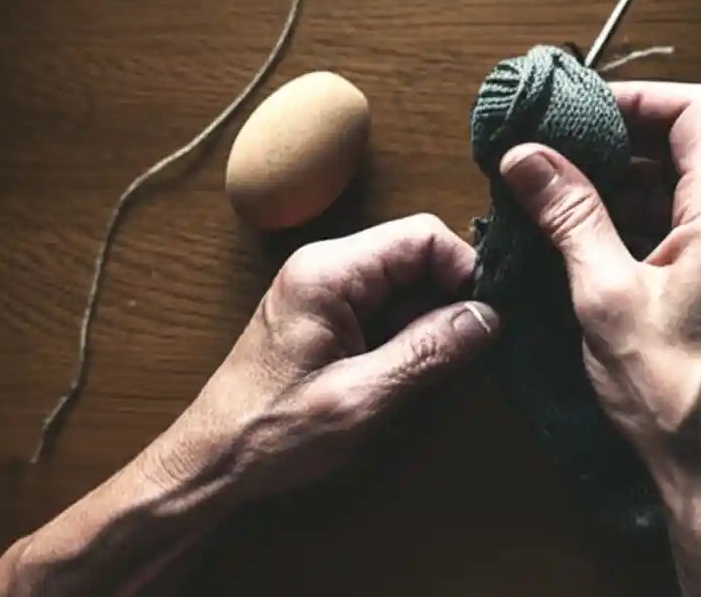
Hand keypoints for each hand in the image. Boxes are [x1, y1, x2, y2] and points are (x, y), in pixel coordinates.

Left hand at [162, 213, 499, 499]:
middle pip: (417, 255)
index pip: (423, 235)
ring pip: (407, 283)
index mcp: (328, 271)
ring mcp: (326, 290)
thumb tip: (489, 317)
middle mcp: (327, 266)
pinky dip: (410, 335)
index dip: (464, 271)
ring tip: (437, 370)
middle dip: (451, 298)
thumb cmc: (271, 434)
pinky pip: (388, 307)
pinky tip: (409, 373)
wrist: (211, 463)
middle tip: (468, 353)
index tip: (486, 320)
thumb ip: (427, 353)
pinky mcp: (330, 316)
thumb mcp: (360, 399)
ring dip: (431, 322)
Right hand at [500, 83, 700, 594]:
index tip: (580, 114)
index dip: (638, 100)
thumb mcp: (605, 295)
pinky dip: (645, 221)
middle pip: (694, 144)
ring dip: (628, 185)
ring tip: (565, 204)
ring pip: (690, 186)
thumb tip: (529, 158)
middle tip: (559, 158)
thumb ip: (569, 215)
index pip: (700, 111)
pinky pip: (693, 226)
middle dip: (622, 143)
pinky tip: (595, 245)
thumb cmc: (674, 395)